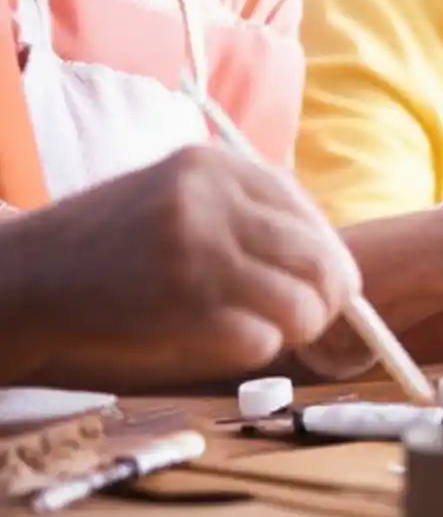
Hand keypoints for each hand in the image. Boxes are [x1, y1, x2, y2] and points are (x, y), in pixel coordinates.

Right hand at [13, 145, 358, 381]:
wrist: (31, 271)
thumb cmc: (119, 245)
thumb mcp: (185, 199)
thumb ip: (254, 219)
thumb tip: (338, 273)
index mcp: (220, 166)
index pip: (314, 222)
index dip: (328, 265)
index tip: (319, 290)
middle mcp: (213, 199)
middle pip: (324, 266)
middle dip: (327, 304)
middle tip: (305, 321)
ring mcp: (197, 249)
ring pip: (304, 307)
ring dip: (294, 330)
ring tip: (260, 328)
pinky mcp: (180, 302)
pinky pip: (262, 341)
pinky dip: (254, 349)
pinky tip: (219, 338)